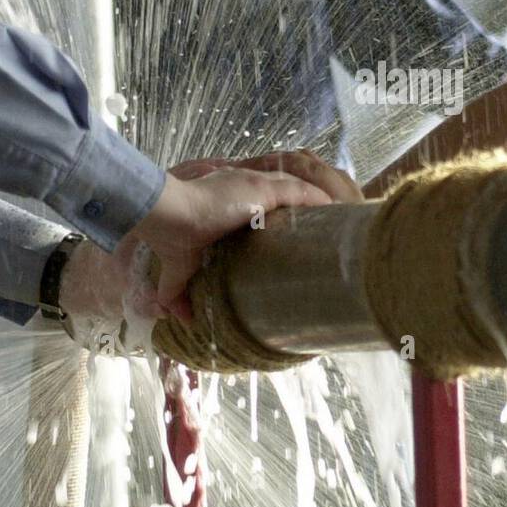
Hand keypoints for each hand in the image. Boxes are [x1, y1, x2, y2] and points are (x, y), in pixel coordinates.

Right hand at [131, 150, 354, 316]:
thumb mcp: (177, 270)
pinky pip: (300, 190)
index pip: (265, 202)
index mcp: (231, 202)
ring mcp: (255, 185)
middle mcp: (246, 188)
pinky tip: (335, 206)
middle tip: (323, 226)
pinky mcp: (262, 187)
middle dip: (304, 204)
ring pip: (296, 188)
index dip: (280, 213)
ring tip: (338, 214)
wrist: (169, 216)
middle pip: (286, 191)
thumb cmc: (171, 238)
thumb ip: (178, 294)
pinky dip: (318, 198)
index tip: (295, 233)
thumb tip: (182, 322)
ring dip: (316, 200)